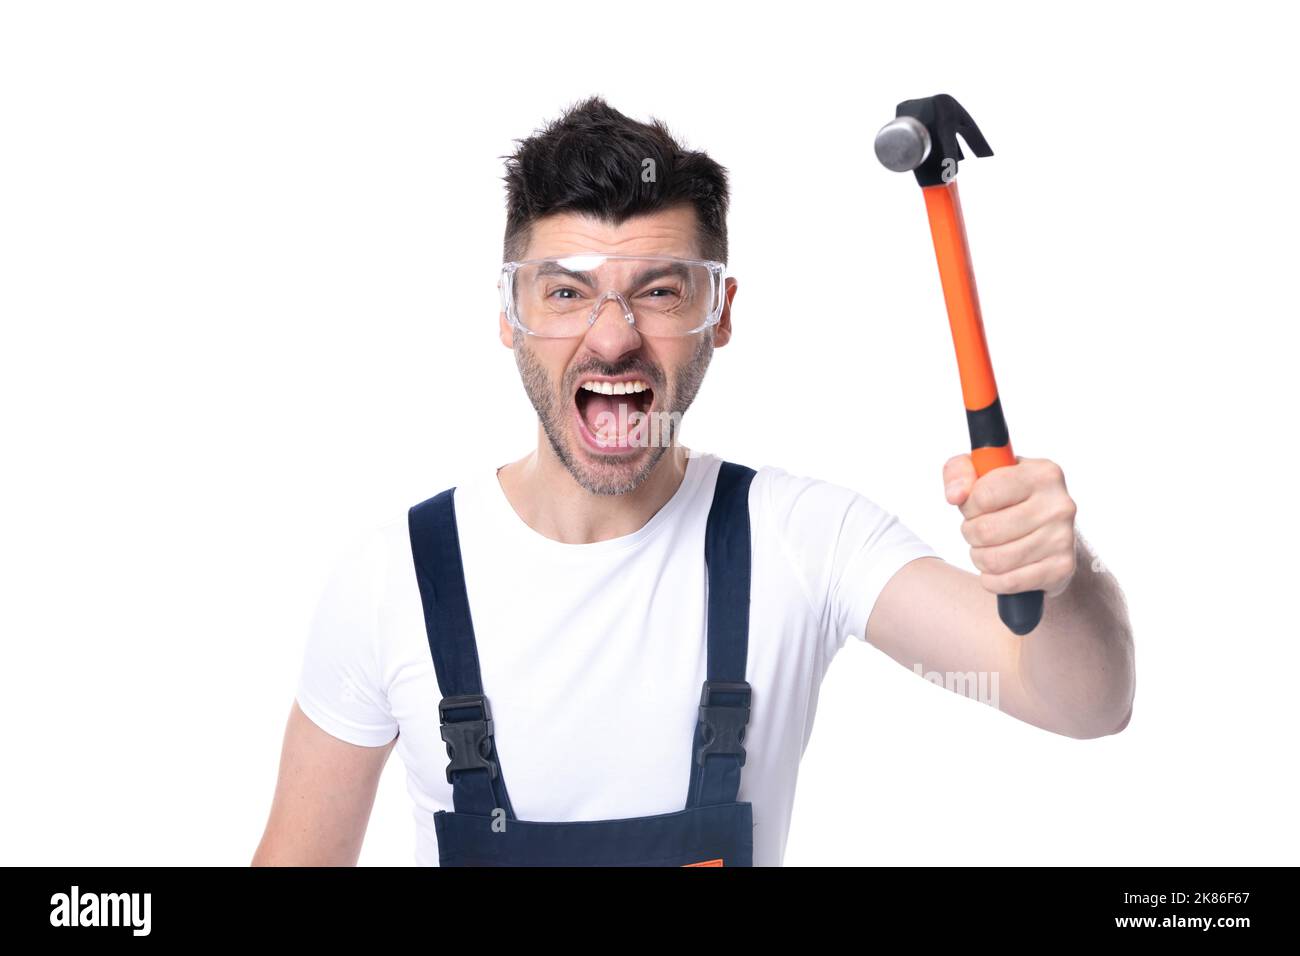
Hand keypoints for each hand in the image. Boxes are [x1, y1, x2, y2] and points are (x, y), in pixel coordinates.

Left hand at [943, 454, 1077, 598]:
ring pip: (994, 560)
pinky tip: (996, 569)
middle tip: (977, 530)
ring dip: (979, 557)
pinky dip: (992, 579)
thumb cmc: (1009, 498)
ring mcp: (1063, 538)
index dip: (968, 506)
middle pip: (986, 531)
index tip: (974, 507)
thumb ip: (959, 470)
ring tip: (986, 548)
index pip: (984, 495)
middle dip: (970, 533)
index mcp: (1042, 473)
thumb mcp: (982, 473)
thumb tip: (955, 495)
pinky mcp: (1061, 568)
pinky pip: (1008, 582)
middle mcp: (1059, 504)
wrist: (1051, 532)